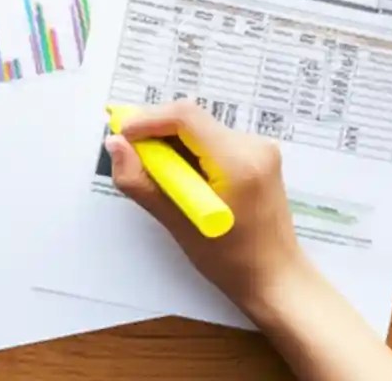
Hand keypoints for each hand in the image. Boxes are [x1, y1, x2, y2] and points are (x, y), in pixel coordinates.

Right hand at [106, 100, 310, 314]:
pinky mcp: (258, 155)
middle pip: (192, 119)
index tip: (122, 136)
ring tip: (156, 175)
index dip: (148, 119)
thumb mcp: (179, 225)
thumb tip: (115, 146)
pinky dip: (190, 151)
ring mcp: (259, 148)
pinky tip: (181, 178)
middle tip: (129, 155)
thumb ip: (142, 183)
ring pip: (201, 128)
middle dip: (155, 130)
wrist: (276, 276)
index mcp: (238, 162)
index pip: (186, 117)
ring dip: (172, 143)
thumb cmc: (232, 261)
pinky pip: (213, 140)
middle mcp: (253, 145)